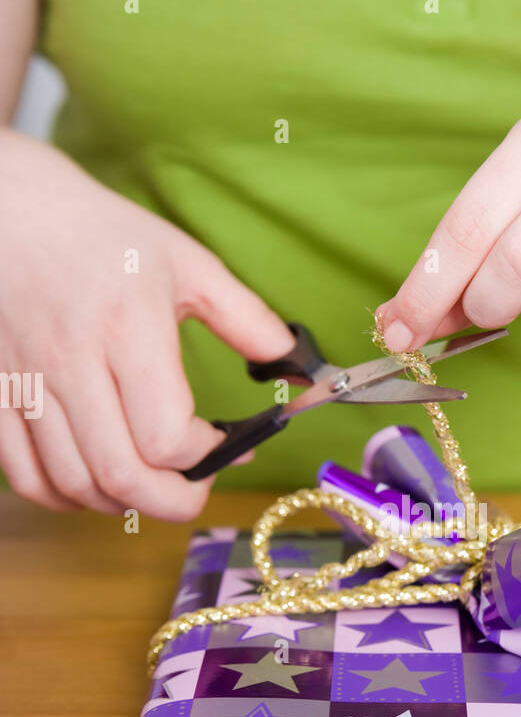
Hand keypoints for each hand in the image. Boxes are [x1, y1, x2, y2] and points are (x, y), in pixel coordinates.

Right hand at [0, 130, 292, 517]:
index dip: (205, 456)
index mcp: (127, 329)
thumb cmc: (104, 238)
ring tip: (153, 483)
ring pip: (76, 485)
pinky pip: (28, 477)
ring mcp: (28, 384)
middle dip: (174, 501)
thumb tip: (297, 363)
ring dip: (124, 504)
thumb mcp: (186, 264)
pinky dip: (68, 498)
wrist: (13, 212)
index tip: (224, 441)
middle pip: (123, 476)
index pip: (167, 436)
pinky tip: (98, 483)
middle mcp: (72, 363)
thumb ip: (247, 318)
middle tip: (197, 487)